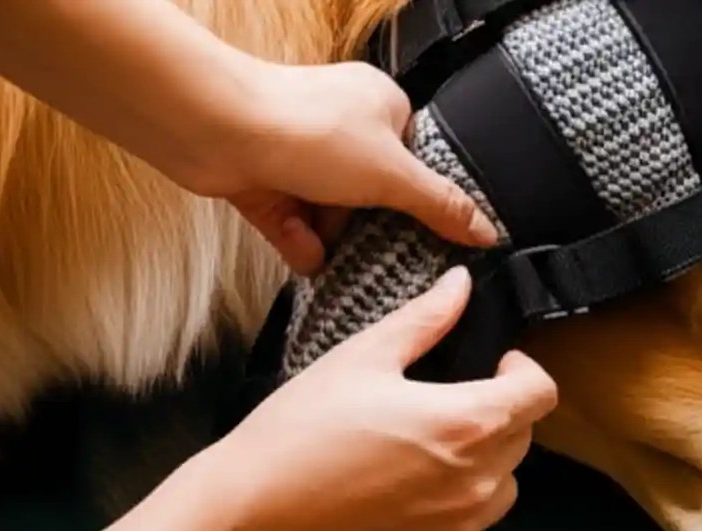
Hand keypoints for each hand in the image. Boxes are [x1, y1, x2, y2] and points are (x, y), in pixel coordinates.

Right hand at [190, 266, 556, 530]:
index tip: (492, 366)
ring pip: (499, 490)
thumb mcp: (360, 358)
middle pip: (521, 440)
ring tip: (421, 454)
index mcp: (468, 424)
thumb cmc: (299, 432)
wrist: (248, 521)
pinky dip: (451, 514)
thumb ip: (425, 319)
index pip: (541, 393)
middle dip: (496, 415)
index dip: (522, 371)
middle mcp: (478, 485)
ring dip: (479, 467)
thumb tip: (462, 283)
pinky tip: (401, 499)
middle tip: (440, 406)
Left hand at [199, 58, 499, 274]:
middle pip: (371, 195)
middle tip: (378, 252)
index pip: (413, 162)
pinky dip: (298, 242)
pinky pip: (293, 223)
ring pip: (329, 214)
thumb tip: (486, 230)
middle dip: (367, 227)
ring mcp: (299, 155)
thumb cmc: (302, 127)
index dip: (416, 199)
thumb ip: (440, 206)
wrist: (215, 128)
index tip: (425, 234)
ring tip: (329, 252)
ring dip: (329, 239)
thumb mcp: (392, 173)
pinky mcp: (265, 180)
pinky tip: (303, 252)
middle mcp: (340, 127)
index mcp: (381, 107)